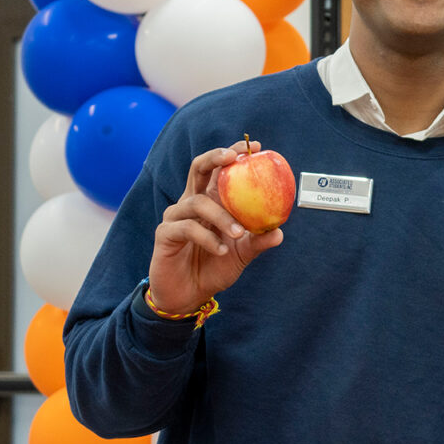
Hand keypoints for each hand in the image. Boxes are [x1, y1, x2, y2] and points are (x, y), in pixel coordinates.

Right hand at [147, 139, 284, 312]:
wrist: (188, 296)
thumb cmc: (214, 269)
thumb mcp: (241, 255)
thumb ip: (257, 242)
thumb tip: (279, 232)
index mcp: (210, 201)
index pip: (219, 170)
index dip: (233, 154)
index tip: (255, 147)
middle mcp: (191, 203)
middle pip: (198, 168)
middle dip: (215, 158)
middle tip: (234, 158)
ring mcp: (175, 217)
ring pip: (197, 202)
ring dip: (221, 216)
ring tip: (239, 234)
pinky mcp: (164, 234)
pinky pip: (186, 228)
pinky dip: (207, 238)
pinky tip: (220, 250)